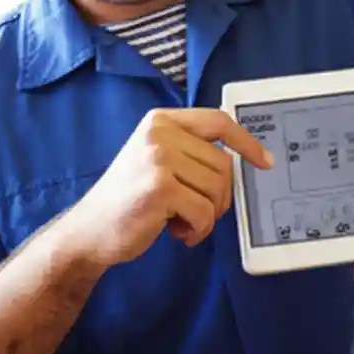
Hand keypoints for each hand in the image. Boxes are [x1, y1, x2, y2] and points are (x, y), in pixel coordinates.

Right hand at [58, 108, 273, 266]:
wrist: (89, 230)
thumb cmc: (127, 200)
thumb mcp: (154, 159)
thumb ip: (188, 150)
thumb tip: (238, 157)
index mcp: (161, 121)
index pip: (217, 121)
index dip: (246, 142)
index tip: (265, 161)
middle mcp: (159, 133)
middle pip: (223, 164)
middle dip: (219, 197)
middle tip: (195, 212)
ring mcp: (158, 158)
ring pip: (218, 189)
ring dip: (207, 215)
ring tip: (181, 222)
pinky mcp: (160, 188)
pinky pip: (205, 212)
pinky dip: (198, 231)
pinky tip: (176, 233)